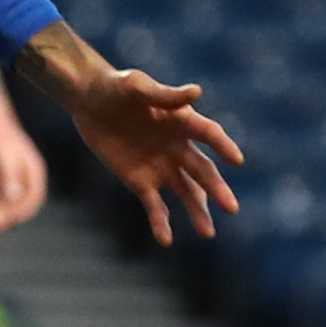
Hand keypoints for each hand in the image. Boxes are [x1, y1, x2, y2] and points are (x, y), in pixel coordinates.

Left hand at [0, 111, 50, 232]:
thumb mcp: (3, 155)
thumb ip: (9, 176)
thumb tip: (14, 197)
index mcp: (35, 173)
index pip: (33, 199)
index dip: (20, 212)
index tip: (4, 220)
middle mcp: (29, 180)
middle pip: (22, 207)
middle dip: (6, 218)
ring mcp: (17, 183)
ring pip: (12, 208)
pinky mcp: (5, 185)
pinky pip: (3, 204)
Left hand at [19, 27, 242, 244]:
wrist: (88, 101)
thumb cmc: (115, 86)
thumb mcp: (136, 85)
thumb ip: (164, 94)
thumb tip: (197, 92)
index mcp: (182, 120)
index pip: (209, 134)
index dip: (223, 146)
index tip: (236, 160)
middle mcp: (178, 146)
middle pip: (202, 170)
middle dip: (217, 189)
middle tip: (231, 208)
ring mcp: (162, 166)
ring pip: (187, 192)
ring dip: (198, 212)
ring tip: (208, 234)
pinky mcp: (141, 181)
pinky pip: (155, 205)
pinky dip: (161, 222)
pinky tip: (166, 240)